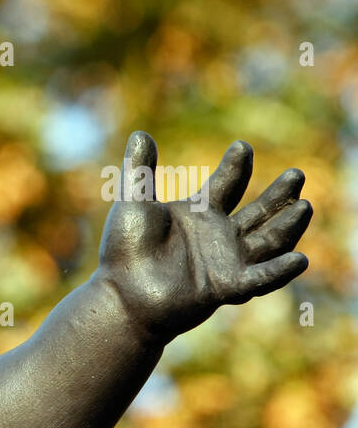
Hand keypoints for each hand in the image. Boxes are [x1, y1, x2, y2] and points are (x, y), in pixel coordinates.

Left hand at [97, 131, 311, 342]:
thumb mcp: (134, 204)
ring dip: (287, 226)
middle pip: (258, 212)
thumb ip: (139, 170)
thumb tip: (139, 133)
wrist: (121, 294)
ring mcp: (225, 262)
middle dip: (278, 195)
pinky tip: (299, 259)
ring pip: (267, 241)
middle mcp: (217, 237)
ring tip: (305, 206)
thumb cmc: (125, 251)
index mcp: (199, 214)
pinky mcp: (225, 287)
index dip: (237, 166)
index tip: (241, 147)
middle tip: (297, 174)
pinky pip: (259, 278)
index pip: (227, 184)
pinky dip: (279, 270)